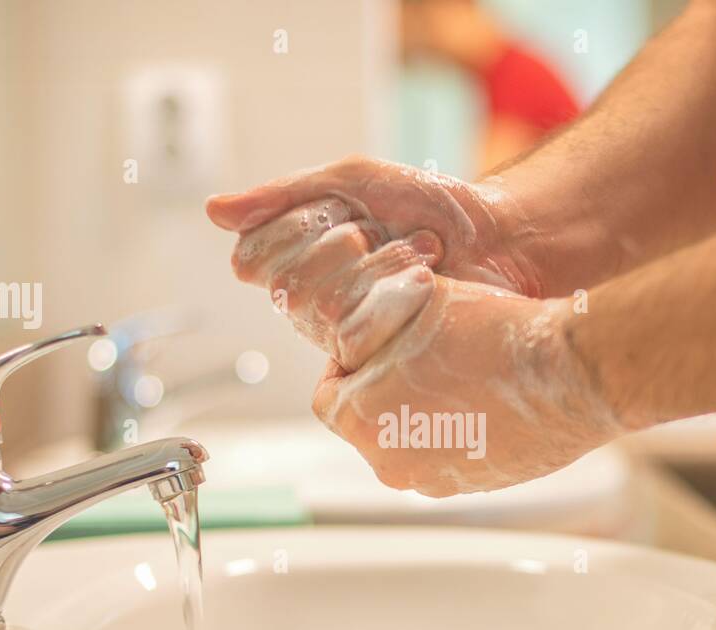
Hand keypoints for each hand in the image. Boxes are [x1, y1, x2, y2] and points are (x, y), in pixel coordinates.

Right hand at [205, 157, 547, 368]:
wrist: (503, 239)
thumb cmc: (434, 206)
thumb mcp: (356, 181)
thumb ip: (285, 195)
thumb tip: (213, 211)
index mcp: (299, 261)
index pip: (250, 258)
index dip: (295, 230)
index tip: (345, 211)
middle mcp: (314, 305)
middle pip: (284, 286)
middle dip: (344, 246)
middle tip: (386, 233)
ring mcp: (345, 337)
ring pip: (321, 311)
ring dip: (381, 268)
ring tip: (422, 256)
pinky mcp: (380, 363)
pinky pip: (356, 338)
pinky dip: (398, 298)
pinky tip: (428, 288)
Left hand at [310, 275, 624, 496]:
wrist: (568, 374)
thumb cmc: (491, 333)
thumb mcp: (416, 300)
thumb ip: (375, 315)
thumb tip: (364, 318)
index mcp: (361, 421)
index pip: (329, 395)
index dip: (349, 363)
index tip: (377, 343)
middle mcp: (391, 463)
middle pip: (368, 422)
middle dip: (385, 388)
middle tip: (418, 353)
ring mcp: (436, 481)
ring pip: (410, 441)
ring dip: (422, 410)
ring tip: (457, 370)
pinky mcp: (477, 487)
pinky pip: (450, 456)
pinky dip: (459, 429)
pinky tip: (485, 393)